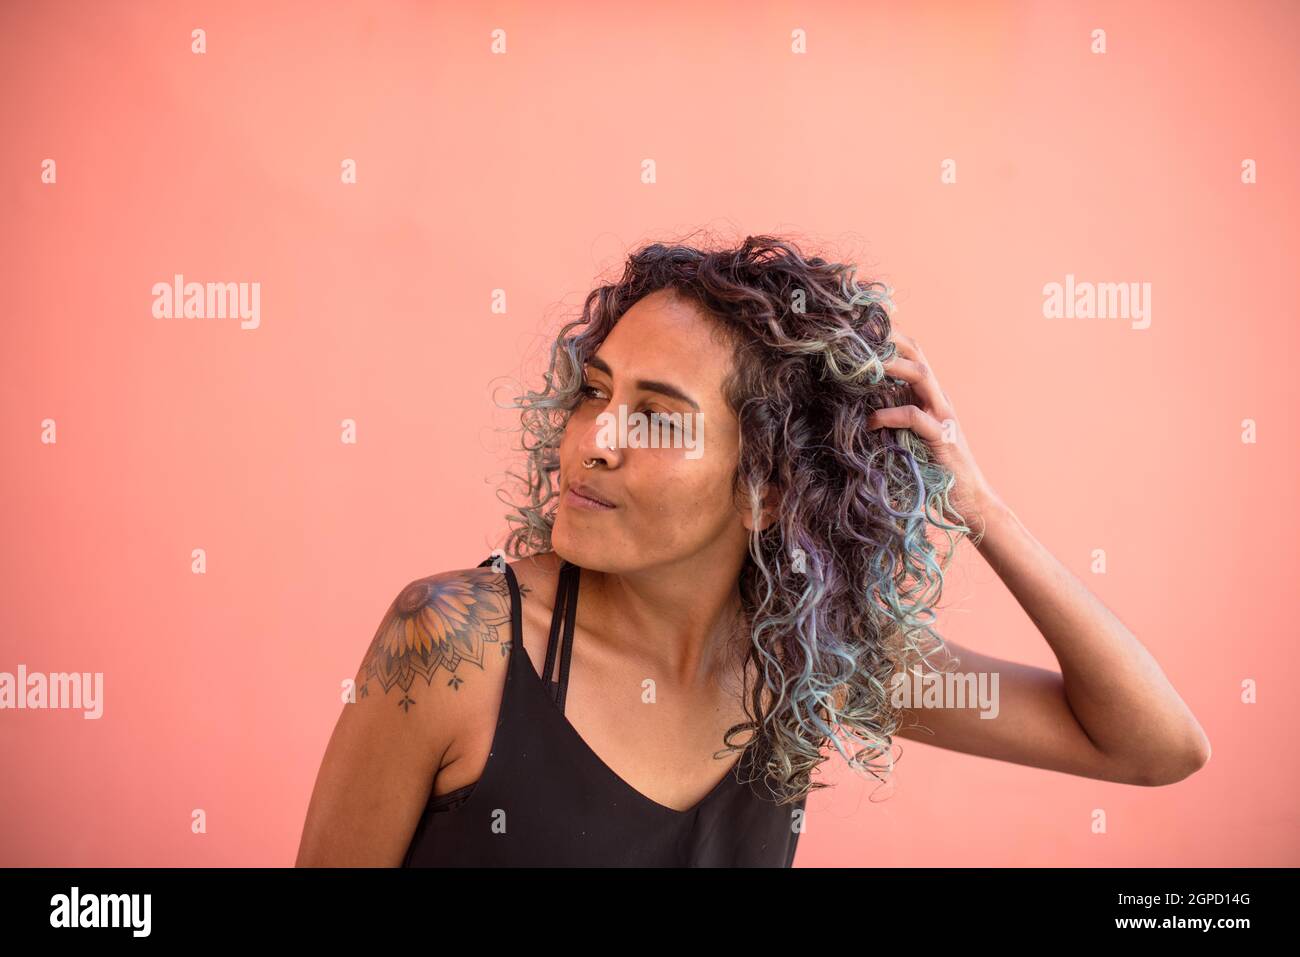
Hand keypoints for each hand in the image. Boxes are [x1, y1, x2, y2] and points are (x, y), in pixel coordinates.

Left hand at [865, 332, 998, 533]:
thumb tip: (857, 405)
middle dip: (890, 340)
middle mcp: (938, 400)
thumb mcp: (908, 437)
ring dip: (892, 366)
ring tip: (865, 364)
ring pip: (921, 376)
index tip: (863, 327)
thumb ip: (892, 417)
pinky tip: (872, 421)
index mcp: (930, 397)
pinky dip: (890, 414)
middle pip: (917, 356)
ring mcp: (943, 417)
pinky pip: (916, 417)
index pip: (913, 356)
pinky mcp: (942, 439)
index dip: (891, 338)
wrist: (967, 501)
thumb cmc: (932, 470)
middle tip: (860, 331)